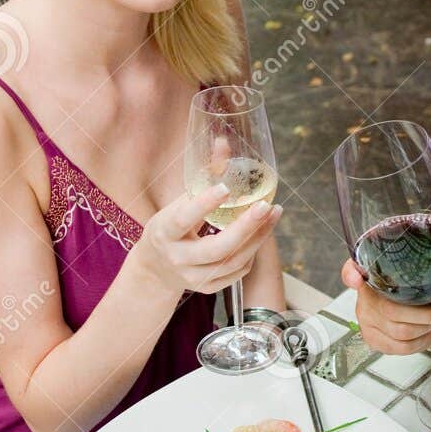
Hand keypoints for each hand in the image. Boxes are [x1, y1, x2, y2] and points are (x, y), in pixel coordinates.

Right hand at [133, 184, 281, 297]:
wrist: (156, 269)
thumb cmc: (171, 227)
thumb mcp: (178, 202)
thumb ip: (204, 176)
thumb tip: (224, 143)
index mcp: (164, 232)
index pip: (183, 219)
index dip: (204, 204)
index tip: (225, 188)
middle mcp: (177, 258)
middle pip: (217, 248)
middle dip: (245, 227)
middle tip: (266, 206)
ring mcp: (193, 277)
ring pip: (233, 261)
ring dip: (258, 237)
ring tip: (274, 213)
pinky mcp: (208, 288)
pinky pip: (238, 271)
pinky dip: (252, 251)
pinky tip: (262, 233)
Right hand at [340, 258, 430, 354]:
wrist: (430, 299)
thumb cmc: (426, 278)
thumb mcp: (430, 259)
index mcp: (371, 268)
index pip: (350, 269)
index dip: (351, 274)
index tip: (357, 279)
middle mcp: (364, 294)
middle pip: (391, 310)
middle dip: (427, 312)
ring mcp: (366, 318)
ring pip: (400, 331)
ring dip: (428, 326)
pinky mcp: (374, 338)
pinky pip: (400, 346)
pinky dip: (422, 341)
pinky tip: (429, 330)